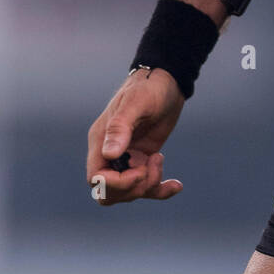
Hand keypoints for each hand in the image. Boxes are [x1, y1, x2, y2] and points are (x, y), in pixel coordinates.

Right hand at [86, 67, 185, 205]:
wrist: (168, 81)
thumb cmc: (149, 87)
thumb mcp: (136, 102)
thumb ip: (120, 127)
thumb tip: (109, 154)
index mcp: (101, 141)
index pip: (97, 179)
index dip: (116, 184)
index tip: (139, 170)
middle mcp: (110, 153)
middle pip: (109, 192)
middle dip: (133, 187)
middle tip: (151, 165)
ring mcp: (127, 158)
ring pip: (129, 192)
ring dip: (148, 185)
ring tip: (160, 159)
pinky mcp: (143, 160)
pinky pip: (147, 186)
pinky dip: (161, 191)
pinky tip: (177, 185)